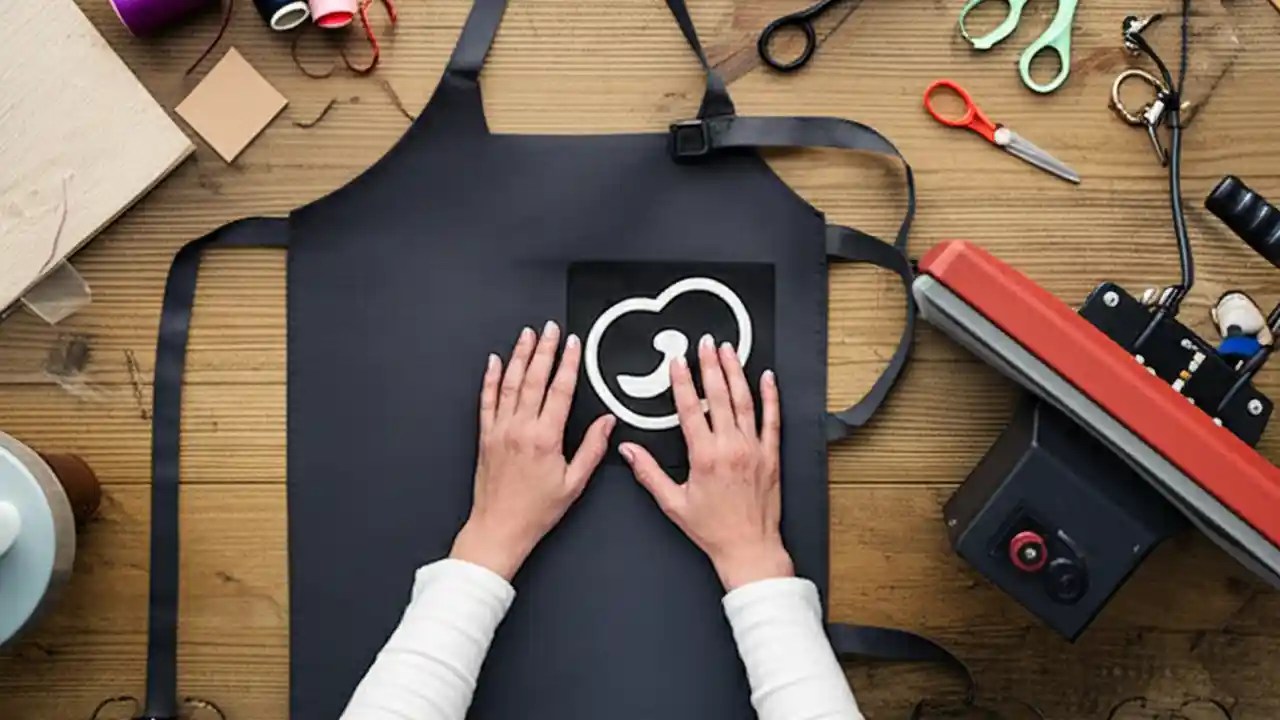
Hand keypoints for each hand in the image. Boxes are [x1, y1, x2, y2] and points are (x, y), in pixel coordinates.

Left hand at [451, 322, 615, 580]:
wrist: (499, 528)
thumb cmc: (535, 511)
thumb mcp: (574, 483)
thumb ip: (592, 449)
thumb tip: (607, 423)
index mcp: (545, 438)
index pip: (559, 390)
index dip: (568, 363)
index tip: (572, 345)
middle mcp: (520, 429)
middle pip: (534, 379)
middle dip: (544, 350)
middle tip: (551, 329)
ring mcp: (500, 430)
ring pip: (510, 383)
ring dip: (520, 356)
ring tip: (527, 335)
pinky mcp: (485, 436)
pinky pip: (487, 400)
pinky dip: (491, 378)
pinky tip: (496, 362)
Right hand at [620, 335, 792, 590]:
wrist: (749, 547)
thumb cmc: (713, 529)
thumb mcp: (673, 503)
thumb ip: (648, 472)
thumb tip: (628, 451)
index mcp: (705, 456)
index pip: (691, 408)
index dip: (683, 381)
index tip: (677, 362)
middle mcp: (731, 447)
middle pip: (720, 396)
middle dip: (710, 365)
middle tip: (705, 343)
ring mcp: (754, 449)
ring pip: (745, 401)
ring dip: (736, 372)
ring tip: (729, 351)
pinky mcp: (771, 455)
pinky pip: (772, 419)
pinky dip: (770, 396)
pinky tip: (766, 377)